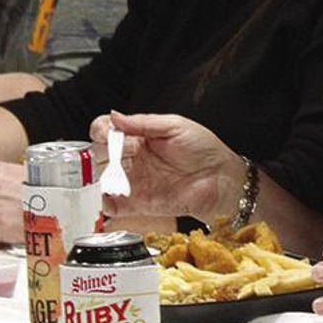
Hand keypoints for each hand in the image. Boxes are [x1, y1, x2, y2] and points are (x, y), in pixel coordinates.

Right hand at [91, 111, 244, 224]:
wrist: (222, 180)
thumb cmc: (204, 150)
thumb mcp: (175, 126)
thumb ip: (143, 122)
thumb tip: (115, 116)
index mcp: (139, 137)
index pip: (107, 131)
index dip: (101, 131)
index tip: (105, 134)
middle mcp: (133, 159)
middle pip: (99, 154)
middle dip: (102, 153)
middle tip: (117, 155)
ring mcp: (134, 182)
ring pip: (101, 179)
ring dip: (99, 178)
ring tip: (112, 176)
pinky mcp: (138, 204)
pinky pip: (113, 206)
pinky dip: (104, 203)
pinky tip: (108, 195)